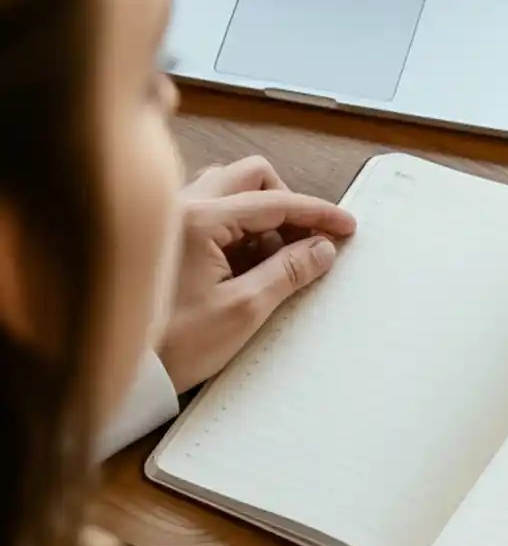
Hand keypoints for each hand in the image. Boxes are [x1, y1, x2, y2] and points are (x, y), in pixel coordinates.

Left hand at [156, 156, 356, 392]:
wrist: (123, 369)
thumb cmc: (173, 343)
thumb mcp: (243, 310)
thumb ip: (288, 272)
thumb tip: (322, 248)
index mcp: (200, 219)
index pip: (275, 202)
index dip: (317, 214)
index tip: (345, 226)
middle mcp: (180, 205)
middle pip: (251, 176)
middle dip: (287, 204)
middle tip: (307, 241)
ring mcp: (168, 216)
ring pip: (229, 188)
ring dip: (261, 214)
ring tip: (274, 255)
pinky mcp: (164, 233)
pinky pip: (211, 209)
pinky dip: (238, 226)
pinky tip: (245, 262)